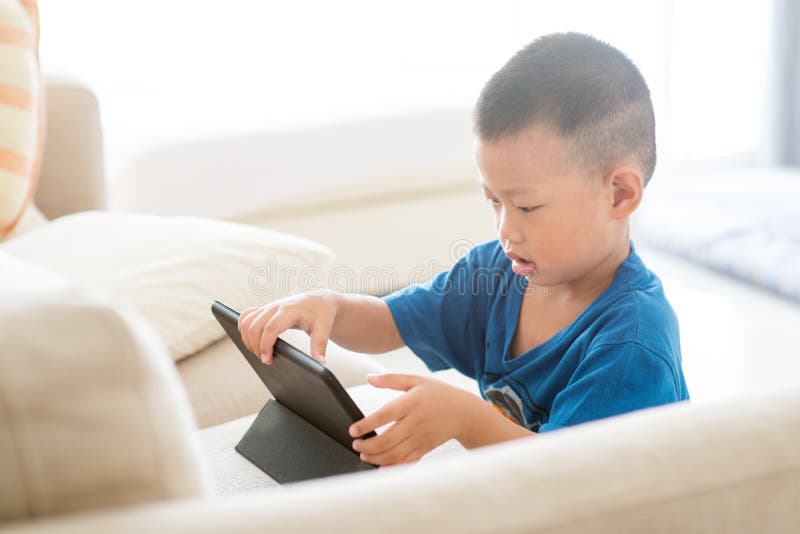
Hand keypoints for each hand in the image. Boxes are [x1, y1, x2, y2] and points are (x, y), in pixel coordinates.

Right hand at [237, 290, 339, 364]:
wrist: (319, 300)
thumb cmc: (321, 313)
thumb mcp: (324, 328)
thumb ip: (320, 345)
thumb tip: (320, 363)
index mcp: (289, 310)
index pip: (270, 328)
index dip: (265, 345)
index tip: (267, 360)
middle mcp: (275, 306)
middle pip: (254, 326)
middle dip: (255, 346)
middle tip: (266, 360)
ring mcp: (268, 307)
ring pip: (246, 321)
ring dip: (247, 339)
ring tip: (259, 352)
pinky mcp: (264, 309)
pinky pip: (246, 316)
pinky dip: (244, 329)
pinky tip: (251, 340)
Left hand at [348, 373, 476, 465]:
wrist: (463, 412)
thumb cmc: (438, 394)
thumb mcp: (416, 380)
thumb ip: (391, 379)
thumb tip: (369, 377)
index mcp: (412, 402)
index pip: (385, 415)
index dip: (367, 424)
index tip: (353, 430)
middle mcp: (416, 422)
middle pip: (388, 439)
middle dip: (368, 446)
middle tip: (356, 445)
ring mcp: (421, 437)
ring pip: (395, 454)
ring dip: (376, 458)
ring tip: (364, 455)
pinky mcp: (425, 448)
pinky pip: (407, 462)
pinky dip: (393, 467)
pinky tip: (381, 466)